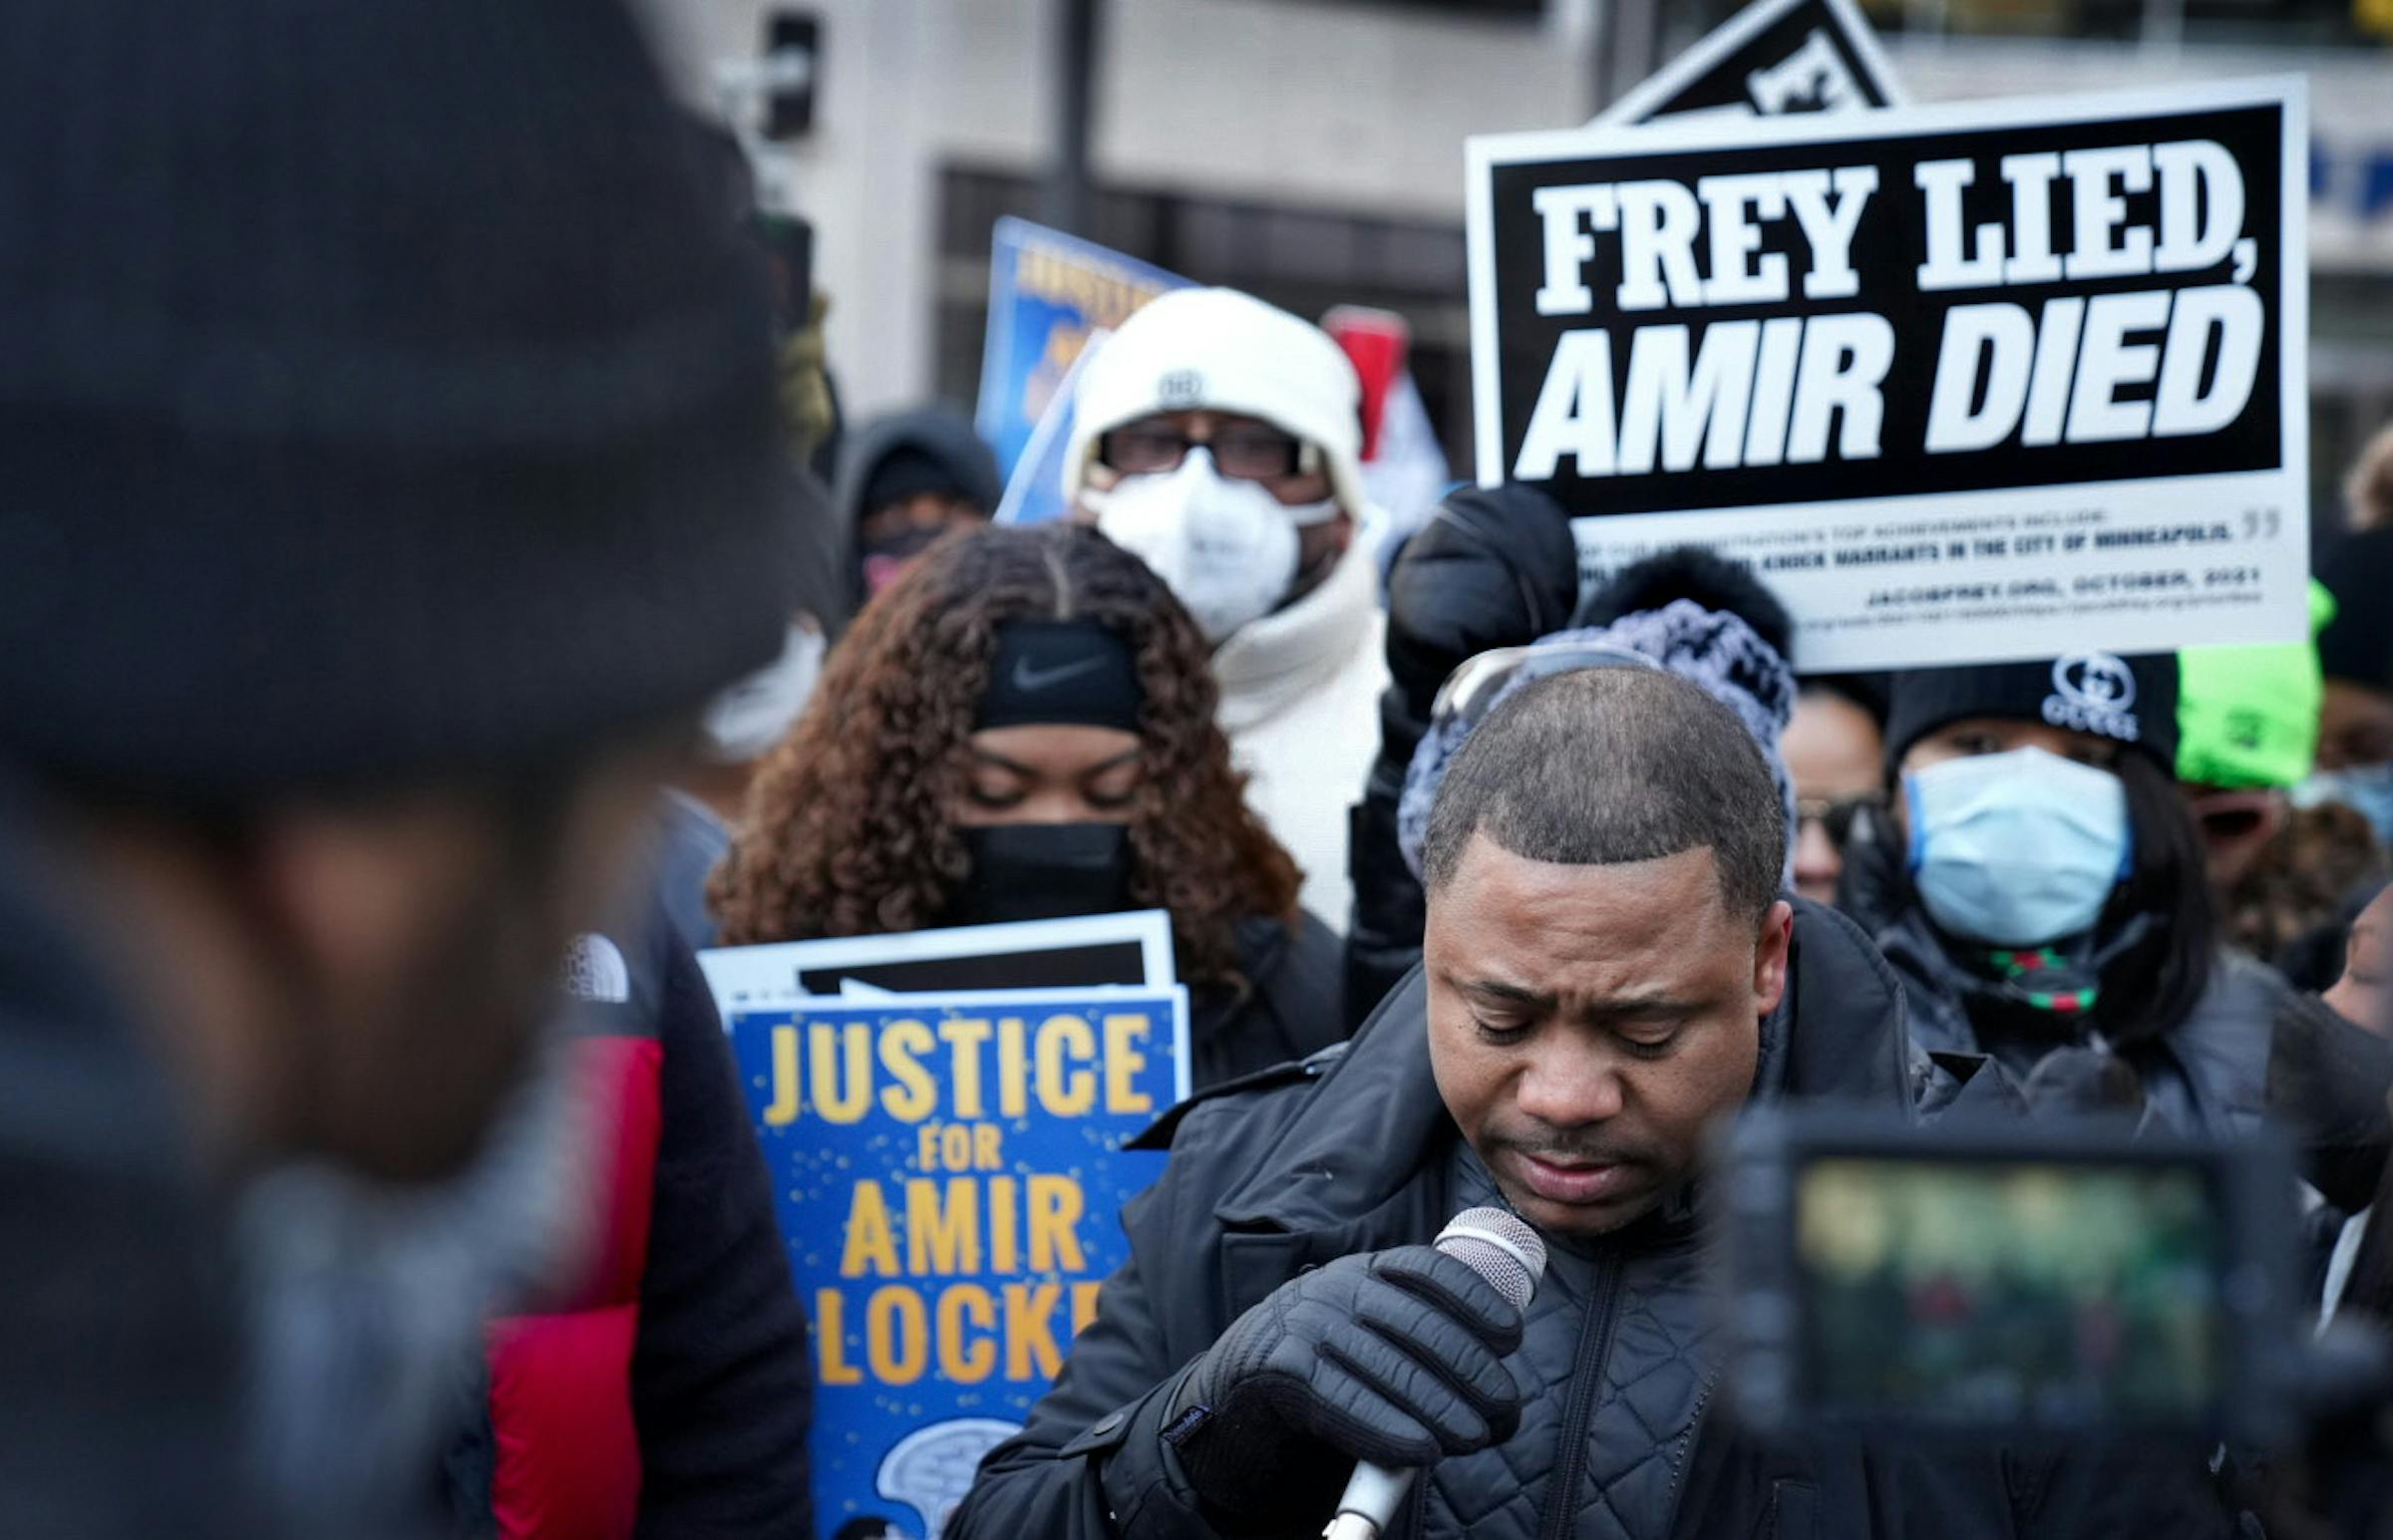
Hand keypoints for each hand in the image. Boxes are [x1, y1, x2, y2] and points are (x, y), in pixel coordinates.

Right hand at [1163, 1246, 1524, 1526]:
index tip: (1510, 1337)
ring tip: (1475, 1437)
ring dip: (1446, 1410)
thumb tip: (1493, 1373)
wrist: (1228, 1411)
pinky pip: (1349, 1402)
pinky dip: (1392, 1430)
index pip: (1429, 1270)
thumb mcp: (1363, 1339)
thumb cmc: (1317, 1380)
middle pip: (1423, 1325)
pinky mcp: (1282, 1372)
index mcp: (1361, 1273)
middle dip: (1476, 1373)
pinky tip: (1423, 1450)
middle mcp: (1333, 1289)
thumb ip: (1412, 1340)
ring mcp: (1305, 1326)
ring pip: (1394, 1368)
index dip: (1477, 1300)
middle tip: (1504, 1413)